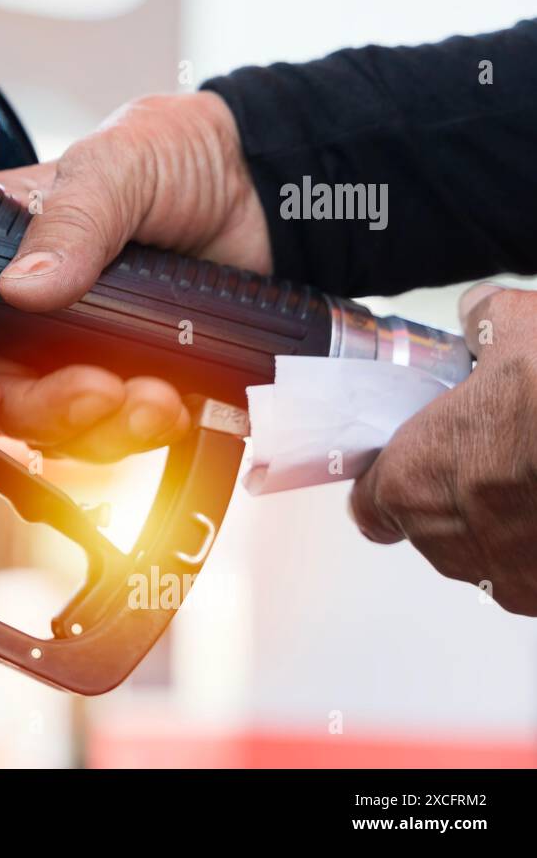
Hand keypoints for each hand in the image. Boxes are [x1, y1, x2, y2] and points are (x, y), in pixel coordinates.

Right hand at [0, 91, 268, 460]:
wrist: (265, 189)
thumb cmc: (178, 154)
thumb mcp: (119, 164)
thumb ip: (73, 221)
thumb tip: (22, 290)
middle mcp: (16, 311)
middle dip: (40, 407)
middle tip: (97, 390)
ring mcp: (67, 351)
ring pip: (48, 425)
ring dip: (97, 426)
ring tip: (153, 397)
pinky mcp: (122, 378)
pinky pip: (111, 432)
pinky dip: (139, 429)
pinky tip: (172, 402)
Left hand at [349, 284, 536, 615]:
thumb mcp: (515, 329)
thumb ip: (483, 324)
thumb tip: (482, 314)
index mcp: (410, 484)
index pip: (370, 506)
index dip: (393, 484)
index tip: (420, 466)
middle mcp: (445, 541)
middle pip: (435, 528)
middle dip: (465, 495)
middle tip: (504, 455)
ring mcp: (504, 576)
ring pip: (492, 555)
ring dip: (511, 524)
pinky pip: (536, 574)